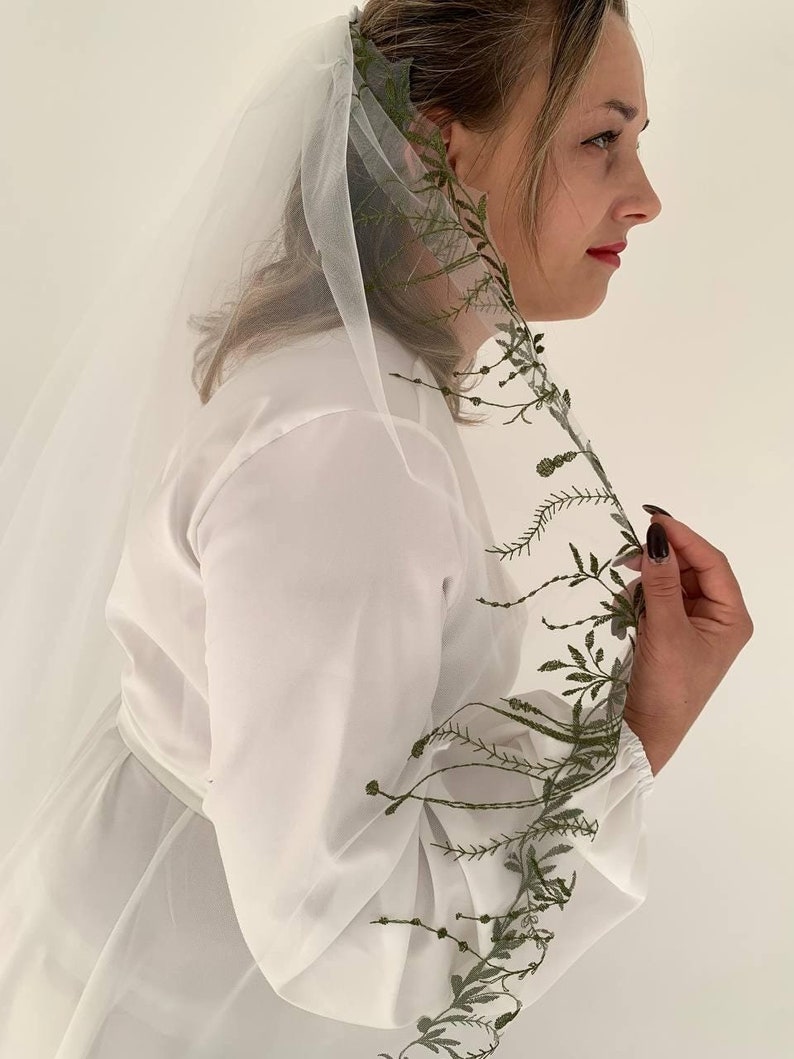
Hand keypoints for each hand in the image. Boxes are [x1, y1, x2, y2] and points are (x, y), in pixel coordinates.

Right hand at [618, 514, 753, 774]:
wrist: (645, 733)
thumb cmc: (667, 685)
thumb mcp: (664, 630)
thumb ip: (661, 582)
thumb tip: (657, 537)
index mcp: (731, 617)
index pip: (712, 562)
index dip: (684, 537)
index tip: (652, 519)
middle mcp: (717, 617)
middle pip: (692, 569)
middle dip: (662, 559)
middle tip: (627, 554)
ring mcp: (693, 626)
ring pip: (671, 583)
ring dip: (647, 581)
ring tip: (624, 592)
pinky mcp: (670, 635)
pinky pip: (657, 601)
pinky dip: (639, 598)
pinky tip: (623, 608)